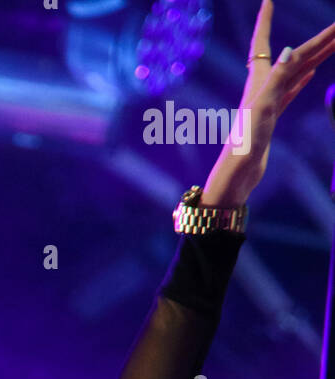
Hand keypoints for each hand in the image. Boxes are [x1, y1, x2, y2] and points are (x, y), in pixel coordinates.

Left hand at [201, 0, 334, 208]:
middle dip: (318, 39)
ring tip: (333, 43)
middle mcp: (263, 86)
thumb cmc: (245, 143)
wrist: (237, 175)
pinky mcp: (272, 118)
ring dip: (315, 56)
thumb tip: (292, 49)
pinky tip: (311, 74)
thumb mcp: (263, 107)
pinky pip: (290, 92)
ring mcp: (268, 101)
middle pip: (295, 55)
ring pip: (296, 72)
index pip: (263, 40)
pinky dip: (301, 80)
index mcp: (259, 79)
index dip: (266, 18)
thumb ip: (278, 78)